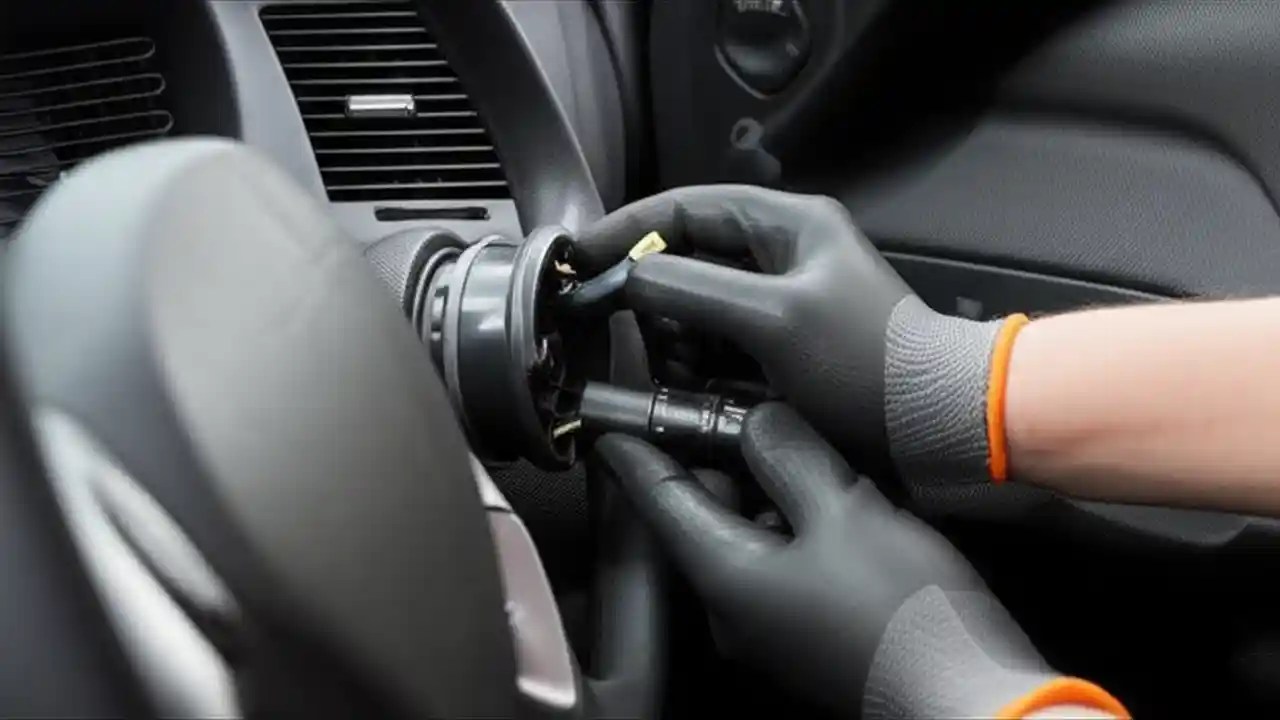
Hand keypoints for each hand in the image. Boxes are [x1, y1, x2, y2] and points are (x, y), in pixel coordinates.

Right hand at [577, 186, 1020, 510]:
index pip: (684, 208)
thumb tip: (626, 277)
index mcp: (786, 225)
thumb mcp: (773, 318)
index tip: (579, 260)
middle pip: (683, 264)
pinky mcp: (784, 357)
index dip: (625, 230)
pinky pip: (719, 355)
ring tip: (681, 381)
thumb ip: (690, 289)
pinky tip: (700, 400)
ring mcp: (782, 311)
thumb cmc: (875, 365)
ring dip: (677, 347)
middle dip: (652, 304)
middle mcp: (781, 260)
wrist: (941, 431)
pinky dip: (700, 375)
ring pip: (696, 316)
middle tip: (635, 342)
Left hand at [593, 404, 1118, 718]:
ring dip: (768, 490)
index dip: (635, 452)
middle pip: (703, 516)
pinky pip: (783, 562)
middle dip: (719, 461)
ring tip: (804, 451)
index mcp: (725, 575)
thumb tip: (753, 421)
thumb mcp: (841, 509)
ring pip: (749, 536)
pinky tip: (838, 502)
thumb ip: (787, 454)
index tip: (611, 423)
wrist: (968, 693)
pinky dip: (797, 524)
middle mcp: (735, 608)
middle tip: (741, 412)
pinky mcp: (809, 631)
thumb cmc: (905, 612)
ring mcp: (772, 626)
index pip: (658, 500)